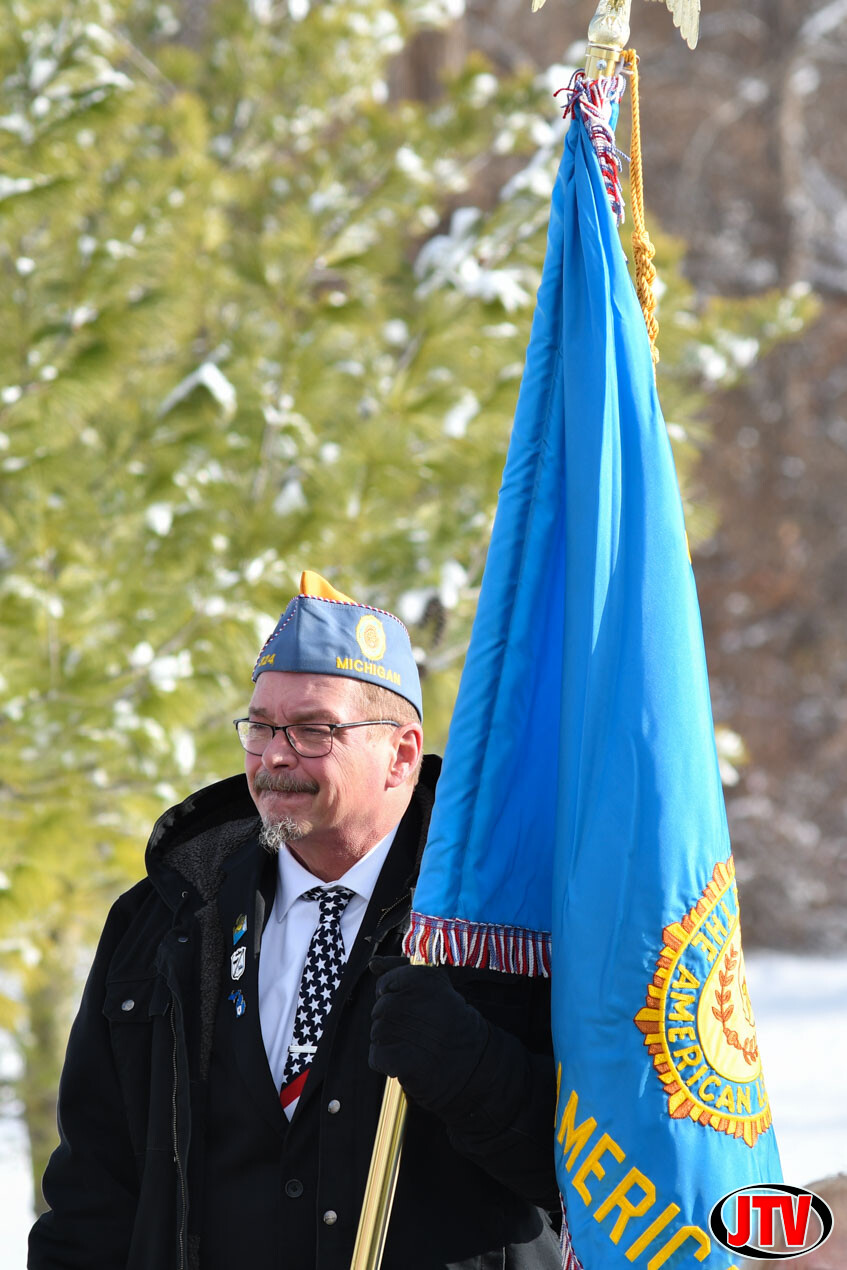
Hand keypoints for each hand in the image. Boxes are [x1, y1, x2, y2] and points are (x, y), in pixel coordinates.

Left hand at [368, 957, 489, 1112]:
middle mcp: (417, 1000)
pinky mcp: (405, 1061)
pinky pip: (376, 1057)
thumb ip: (401, 971)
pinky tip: (406, 1063)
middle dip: (392, 1022)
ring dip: (390, 1043)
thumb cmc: (454, 1025)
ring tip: (416, 1047)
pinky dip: (385, 1063)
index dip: (392, 997)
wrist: (478, 1066)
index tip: (412, 1008)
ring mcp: (411, 1031)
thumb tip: (373, 964)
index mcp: (426, 978)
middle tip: (418, 1032)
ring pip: (376, 1033)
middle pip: (379, 1010)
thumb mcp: (436, 987)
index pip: (385, 984)